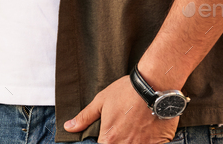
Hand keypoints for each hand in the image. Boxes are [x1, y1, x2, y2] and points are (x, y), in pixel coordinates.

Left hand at [64, 75, 179, 143]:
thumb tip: (68, 127)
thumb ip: (85, 117)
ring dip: (134, 139)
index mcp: (109, 140)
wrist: (154, 84)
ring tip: (136, 126)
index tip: (113, 129)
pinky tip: (148, 128)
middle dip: (120, 139)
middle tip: (126, 125)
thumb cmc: (127, 91)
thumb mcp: (102, 100)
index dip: (106, 139)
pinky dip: (149, 140)